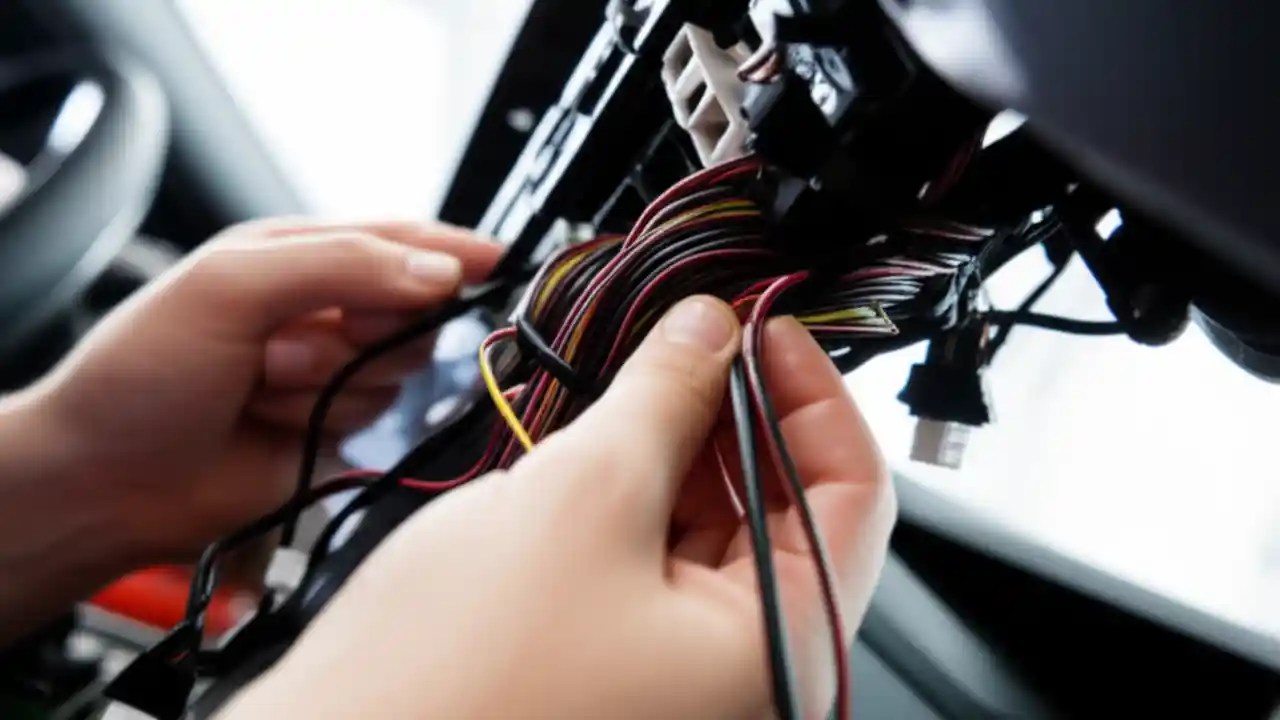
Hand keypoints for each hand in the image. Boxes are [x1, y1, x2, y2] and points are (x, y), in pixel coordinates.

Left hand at [25, 219, 500, 559]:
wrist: (108, 480)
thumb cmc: (143, 371)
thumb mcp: (232, 285)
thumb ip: (341, 266)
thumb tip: (438, 271)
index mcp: (298, 254)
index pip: (398, 238)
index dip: (451, 247)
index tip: (497, 261)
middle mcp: (324, 310)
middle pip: (413, 305)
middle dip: (360, 327)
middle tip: (290, 341)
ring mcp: (334, 372)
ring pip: (398, 365)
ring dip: (332, 378)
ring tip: (263, 385)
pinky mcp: (339, 429)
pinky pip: (380, 414)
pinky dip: (328, 417)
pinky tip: (272, 420)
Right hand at [224, 296, 895, 719]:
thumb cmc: (453, 679)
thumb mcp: (582, 499)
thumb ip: (665, 398)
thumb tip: (711, 333)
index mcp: (778, 652)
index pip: (852, 494)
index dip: (813, 393)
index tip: (769, 327)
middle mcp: (744, 673)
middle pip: (783, 508)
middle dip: (740, 409)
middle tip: (692, 335)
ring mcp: (678, 672)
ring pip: (714, 529)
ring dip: (685, 443)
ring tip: (641, 375)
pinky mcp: (615, 660)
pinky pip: (655, 557)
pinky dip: (639, 490)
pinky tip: (606, 437)